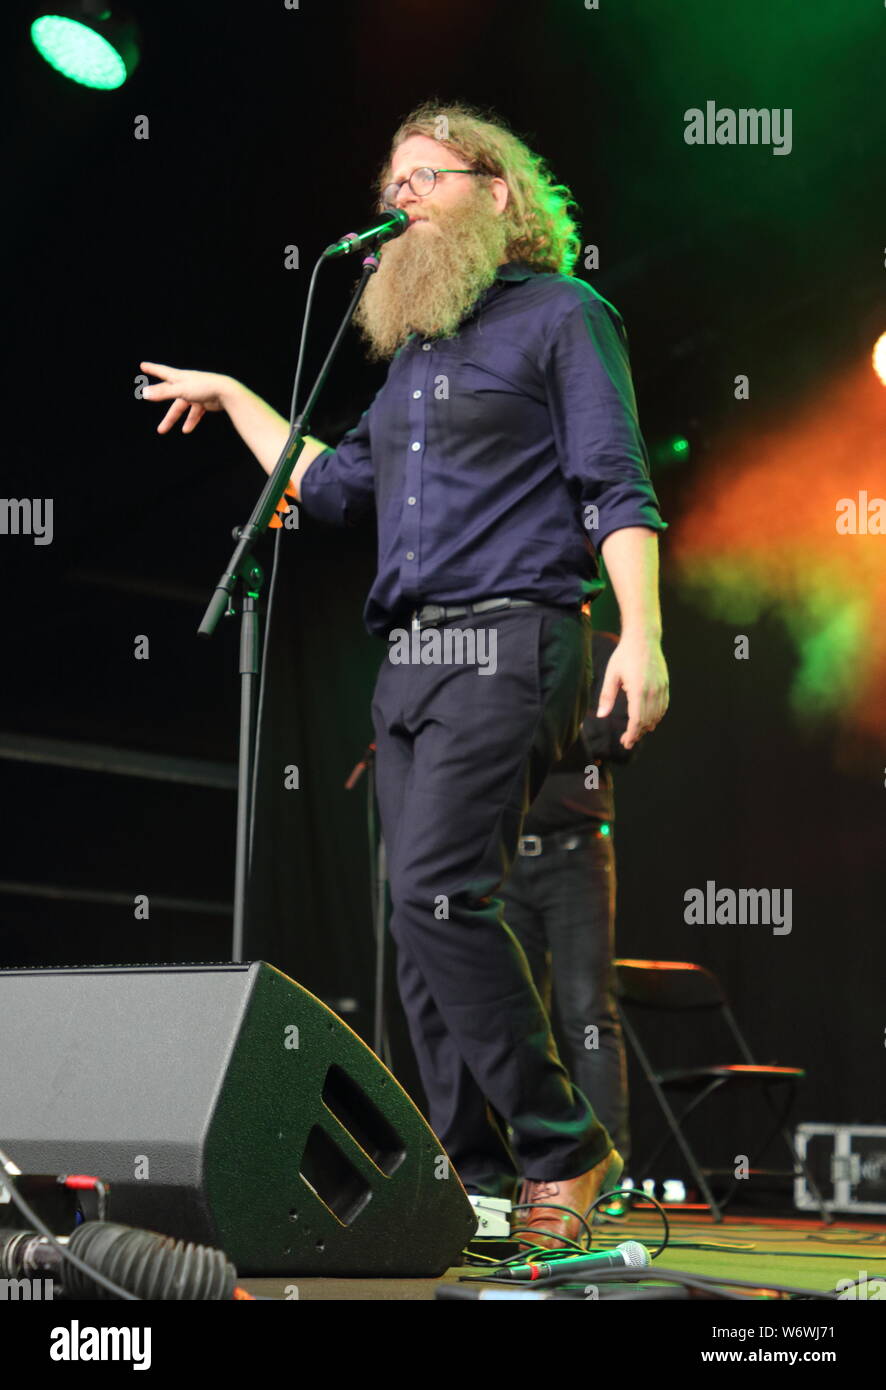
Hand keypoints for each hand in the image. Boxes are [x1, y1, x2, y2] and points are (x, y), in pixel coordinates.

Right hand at [140, 362, 233, 433]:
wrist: (227, 393)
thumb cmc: (204, 388)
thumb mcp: (181, 391)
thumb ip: (163, 393)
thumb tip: (144, 393)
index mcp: (180, 377)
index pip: (163, 372)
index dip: (152, 369)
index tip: (143, 365)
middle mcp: (187, 384)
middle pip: (169, 393)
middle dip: (159, 399)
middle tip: (146, 399)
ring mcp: (196, 393)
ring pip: (181, 407)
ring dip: (173, 418)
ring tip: (162, 431)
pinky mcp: (205, 402)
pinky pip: (195, 413)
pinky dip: (190, 421)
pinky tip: (186, 430)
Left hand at [596, 631, 668, 748]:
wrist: (643, 638)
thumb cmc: (624, 655)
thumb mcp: (611, 674)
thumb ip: (607, 696)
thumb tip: (601, 715)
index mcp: (637, 690)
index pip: (636, 720)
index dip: (632, 734)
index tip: (626, 742)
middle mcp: (652, 691)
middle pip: (647, 721)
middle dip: (637, 733)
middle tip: (627, 740)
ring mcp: (661, 688)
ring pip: (657, 716)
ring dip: (647, 726)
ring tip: (636, 731)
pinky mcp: (665, 685)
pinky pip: (663, 707)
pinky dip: (656, 716)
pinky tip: (648, 719)